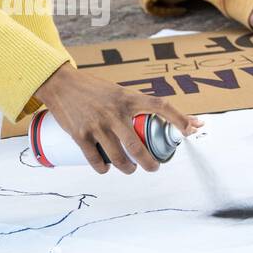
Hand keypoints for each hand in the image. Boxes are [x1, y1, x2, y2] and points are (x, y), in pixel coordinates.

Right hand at [32, 62, 202, 174]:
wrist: (60, 84)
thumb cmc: (92, 88)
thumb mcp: (116, 90)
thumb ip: (133, 103)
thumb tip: (156, 115)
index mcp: (127, 98)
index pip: (159, 106)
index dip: (178, 117)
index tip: (191, 129)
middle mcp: (114, 112)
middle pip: (138, 146)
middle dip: (149, 163)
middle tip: (154, 167)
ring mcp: (96, 125)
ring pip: (119, 158)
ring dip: (128, 168)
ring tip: (130, 169)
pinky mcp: (80, 135)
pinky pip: (96, 160)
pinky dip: (103, 168)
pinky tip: (106, 168)